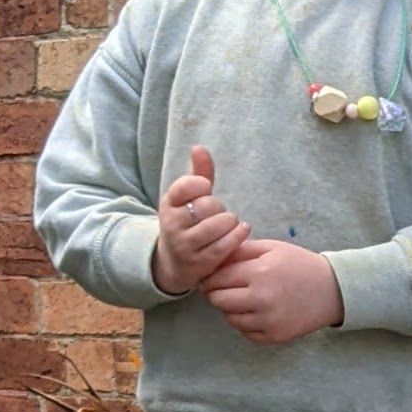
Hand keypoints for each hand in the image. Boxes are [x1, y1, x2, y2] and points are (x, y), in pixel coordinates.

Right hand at [152, 145, 248, 295]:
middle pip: (206, 206)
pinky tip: (243, 230)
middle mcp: (172, 224)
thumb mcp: (188, 199)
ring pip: (216, 225)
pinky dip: (237, 236)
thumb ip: (198, 173)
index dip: (200, 184)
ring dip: (230, 221)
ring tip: (230, 223)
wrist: (176, 263)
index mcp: (168, 204)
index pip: (184, 186)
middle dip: (219, 207)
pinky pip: (223, 246)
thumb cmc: (189, 224)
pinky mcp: (200, 264)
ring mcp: (185, 246)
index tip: (206, 188)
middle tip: (220, 213)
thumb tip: (199, 147)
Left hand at [203, 237, 345, 344]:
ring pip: (230, 319)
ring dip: (229, 310)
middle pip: (218, 300)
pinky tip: (254, 313)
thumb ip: (240, 251)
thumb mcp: (270, 248)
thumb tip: (213, 260)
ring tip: (240, 300)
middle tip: (222, 289)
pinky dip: (244, 324)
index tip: (210, 277)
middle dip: (216, 294)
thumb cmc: (299, 265)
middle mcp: (261, 299)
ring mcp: (268, 321)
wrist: (331, 290)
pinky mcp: (275, 336)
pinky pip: (246, 333)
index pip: (217, 278)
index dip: (210, 277)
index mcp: (258, 272)